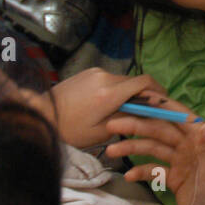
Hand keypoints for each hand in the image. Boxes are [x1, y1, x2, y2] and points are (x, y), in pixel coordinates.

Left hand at [37, 69, 170, 148]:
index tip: (164, 102)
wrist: (40, 115)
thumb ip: (127, 120)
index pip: (145, 83)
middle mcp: (105, 77)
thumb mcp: (102, 132)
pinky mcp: (88, 72)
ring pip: (123, 81)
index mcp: (110, 93)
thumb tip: (147, 114)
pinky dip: (115, 90)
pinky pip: (110, 79)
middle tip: (145, 112)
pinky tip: (106, 104)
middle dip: (144, 95)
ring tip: (122, 111)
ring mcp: (95, 72)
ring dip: (128, 93)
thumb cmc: (70, 130)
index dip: (159, 91)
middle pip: (135, 81)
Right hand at [106, 109, 204, 204]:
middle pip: (160, 130)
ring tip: (112, 150)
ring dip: (133, 148)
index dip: (159, 105)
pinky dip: (141, 170)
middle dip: (137, 126)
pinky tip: (128, 175)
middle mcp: (191, 145)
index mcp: (203, 138)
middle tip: (112, 124)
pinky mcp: (174, 176)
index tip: (136, 97)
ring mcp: (181, 160)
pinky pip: (153, 168)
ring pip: (153, 148)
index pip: (178, 115)